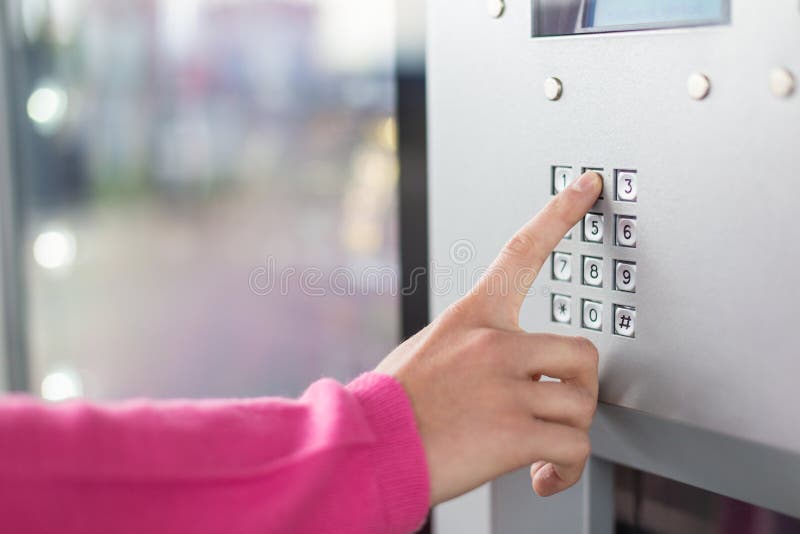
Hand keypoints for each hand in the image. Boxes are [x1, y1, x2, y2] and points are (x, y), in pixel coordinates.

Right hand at [376, 171, 601, 504]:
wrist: (366, 448)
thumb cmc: (393, 405)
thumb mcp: (428, 352)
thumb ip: (474, 348)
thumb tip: (514, 364)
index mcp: (472, 318)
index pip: (522, 251)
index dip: (559, 213)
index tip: (588, 185)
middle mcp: (493, 345)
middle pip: (583, 353)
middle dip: (580, 389)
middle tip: (561, 409)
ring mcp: (505, 387)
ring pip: (583, 406)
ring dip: (569, 434)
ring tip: (543, 452)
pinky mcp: (513, 433)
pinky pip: (574, 449)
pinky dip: (567, 470)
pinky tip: (544, 475)